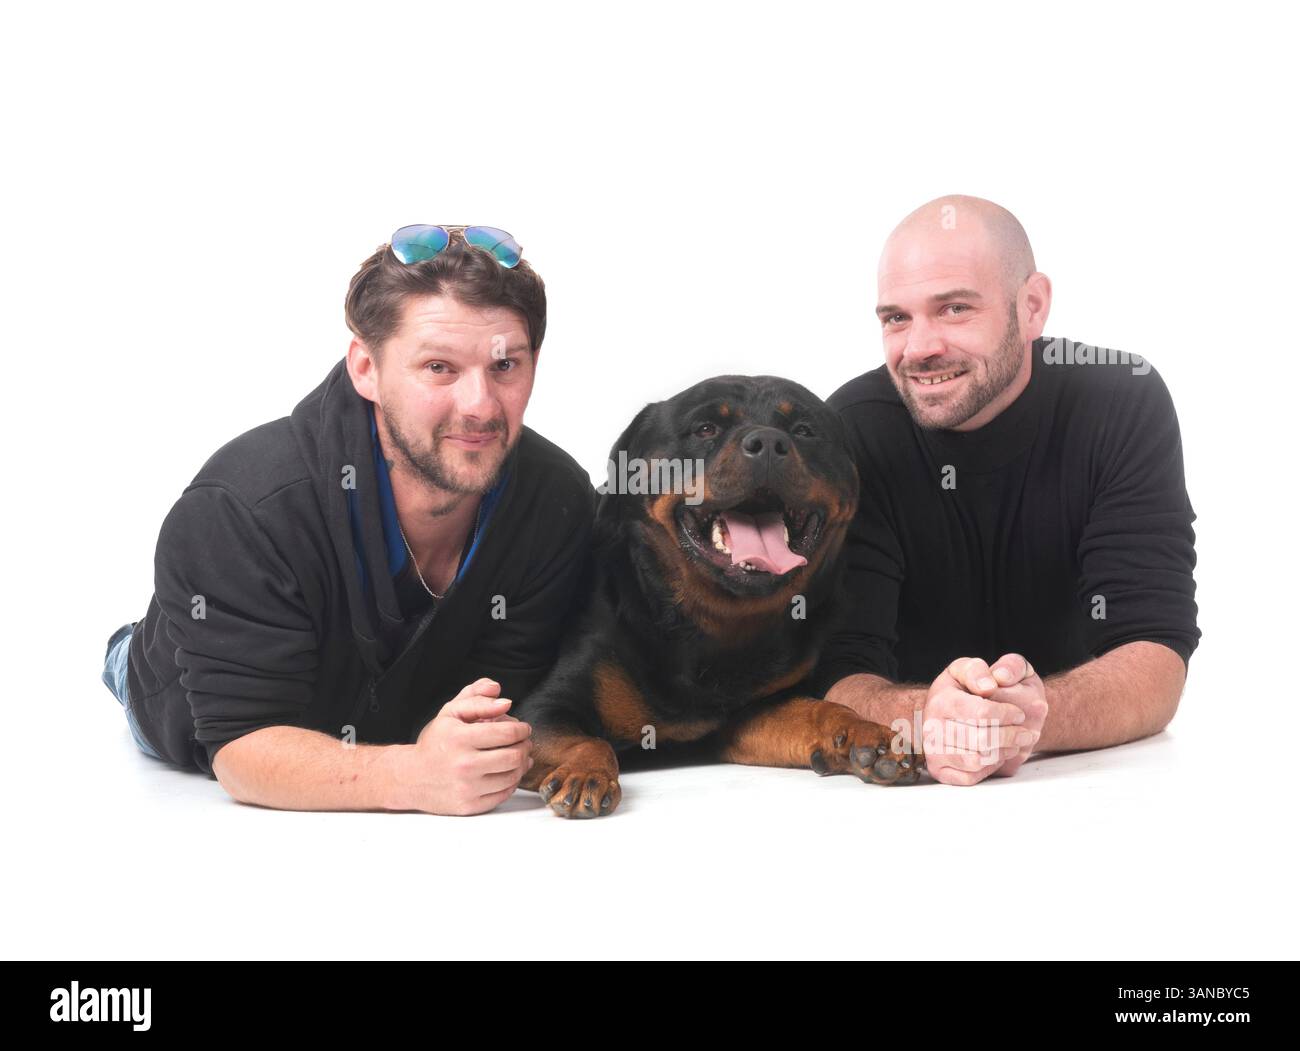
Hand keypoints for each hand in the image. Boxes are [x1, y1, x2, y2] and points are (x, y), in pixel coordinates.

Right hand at [400, 678, 533, 814]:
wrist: (412, 777)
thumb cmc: (435, 743)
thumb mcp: (451, 713)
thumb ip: (477, 699)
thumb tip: (504, 700)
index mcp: (459, 738)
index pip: (507, 733)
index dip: (522, 729)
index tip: (523, 728)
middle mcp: (463, 765)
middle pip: (514, 756)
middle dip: (525, 746)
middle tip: (524, 742)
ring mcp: (467, 788)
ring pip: (513, 776)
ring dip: (521, 764)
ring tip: (517, 756)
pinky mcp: (470, 806)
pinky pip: (504, 794)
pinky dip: (511, 782)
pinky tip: (507, 772)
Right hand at [920, 657, 1038, 785]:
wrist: (941, 712)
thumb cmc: (959, 690)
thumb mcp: (966, 668)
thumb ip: (978, 670)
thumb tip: (989, 685)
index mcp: (941, 700)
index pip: (982, 713)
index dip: (1007, 715)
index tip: (1019, 714)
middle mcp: (932, 727)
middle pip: (982, 740)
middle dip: (1011, 736)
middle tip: (1026, 733)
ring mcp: (933, 751)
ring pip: (977, 760)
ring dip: (1002, 752)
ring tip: (1013, 743)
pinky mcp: (938, 770)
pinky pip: (969, 777)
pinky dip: (988, 768)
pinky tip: (995, 755)